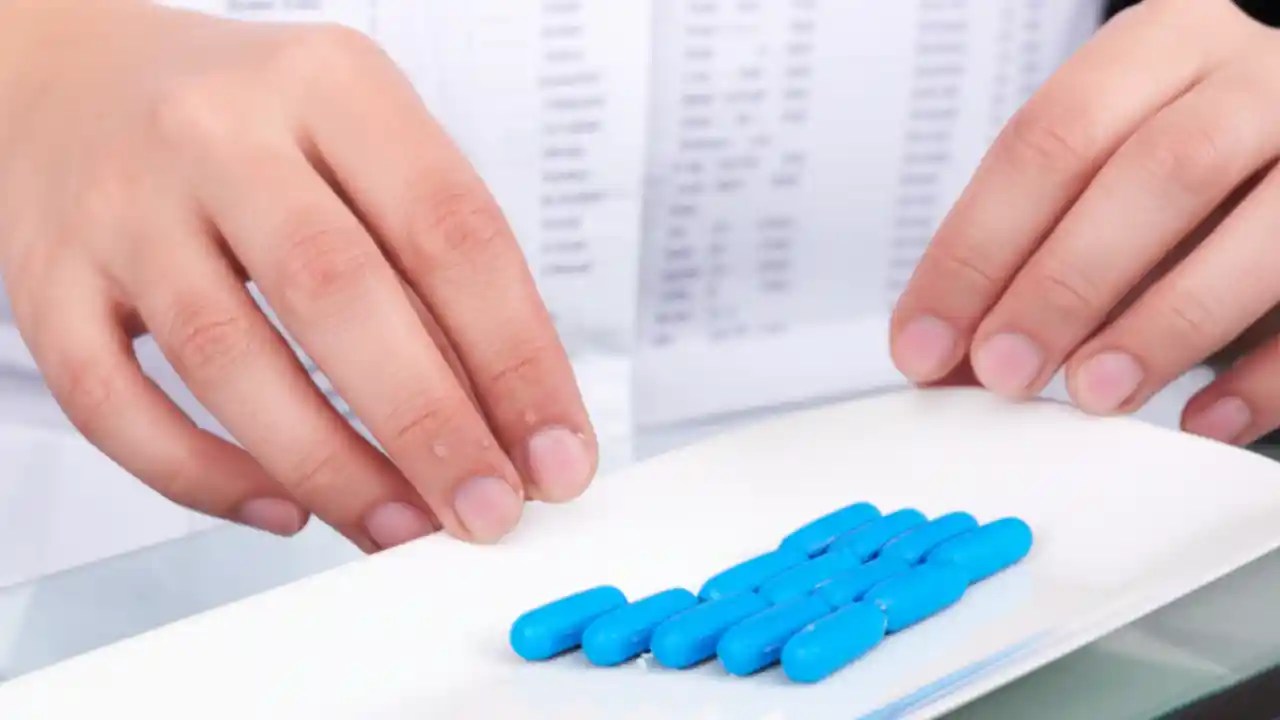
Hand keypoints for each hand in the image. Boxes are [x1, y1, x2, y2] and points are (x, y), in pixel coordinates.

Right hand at [0, 1, 596, 549]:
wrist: (81, 77)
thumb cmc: (256, 129)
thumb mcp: (365, 147)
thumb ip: (432, 274)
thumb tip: (506, 429)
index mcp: (334, 85)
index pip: (451, 230)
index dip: (518, 358)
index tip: (557, 454)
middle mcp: (222, 130)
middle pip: (340, 292)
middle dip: (431, 425)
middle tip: (488, 511)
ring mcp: (123, 204)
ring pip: (228, 358)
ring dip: (331, 467)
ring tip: (400, 528)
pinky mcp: (48, 277)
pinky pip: (116, 404)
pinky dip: (202, 477)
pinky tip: (279, 508)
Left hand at [892, 0, 1279, 445]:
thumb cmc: (1181, 149)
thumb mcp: (1100, 170)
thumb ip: (1025, 249)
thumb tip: (942, 358)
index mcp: (1158, 49)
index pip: (1050, 139)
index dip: (978, 247)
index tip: (926, 341)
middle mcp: (1250, 80)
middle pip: (1155, 172)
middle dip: (1064, 283)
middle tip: (1005, 370)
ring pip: (1261, 226)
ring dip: (1164, 323)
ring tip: (1094, 392)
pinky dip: (1266, 374)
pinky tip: (1201, 420)